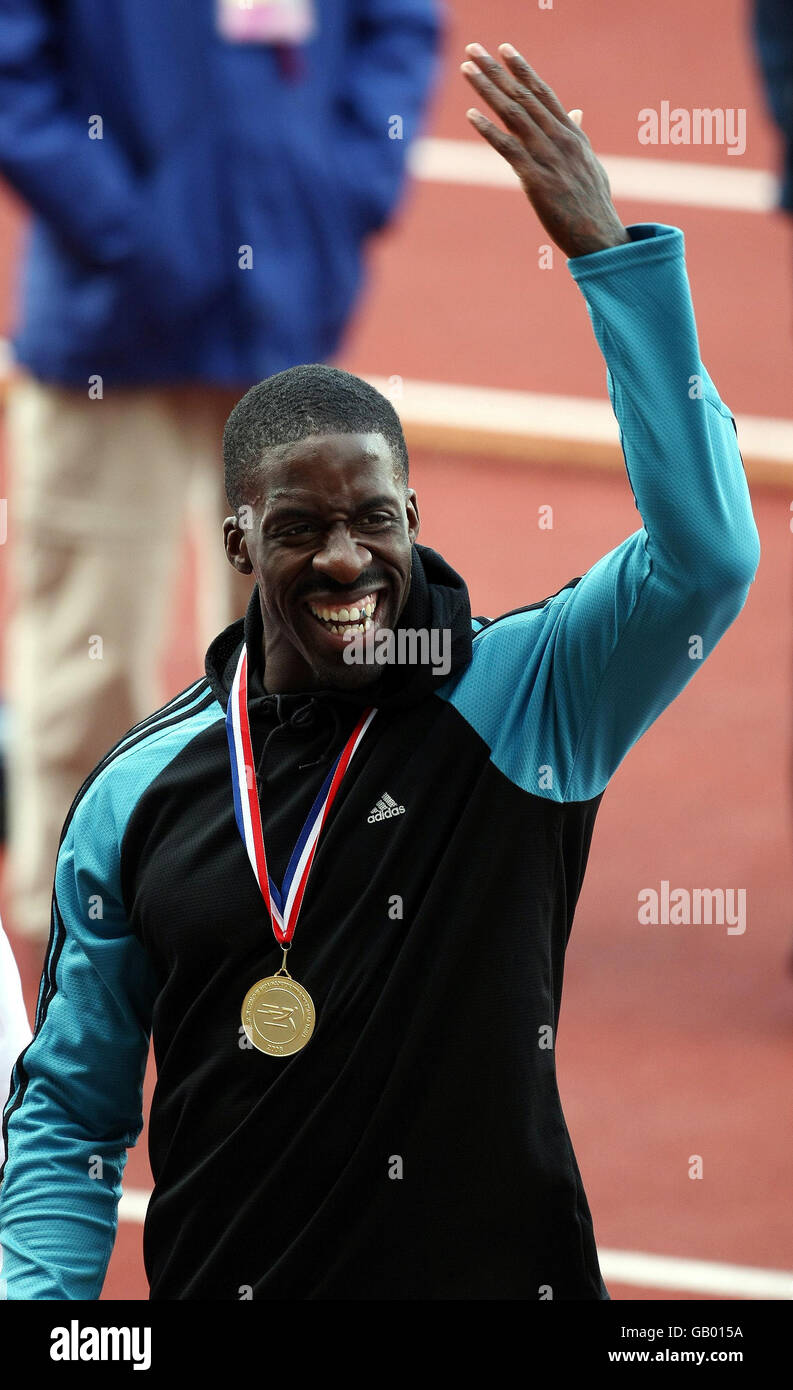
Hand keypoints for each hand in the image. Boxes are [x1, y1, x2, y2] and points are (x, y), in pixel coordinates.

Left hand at [461, 42, 628, 257]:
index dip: (522, 70)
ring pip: (514, 115)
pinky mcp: (537, 180)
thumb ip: (579, 136)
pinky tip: (470, 115)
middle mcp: (561, 139)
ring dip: (487, 90)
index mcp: (572, 135)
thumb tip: (576, 114)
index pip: (544, 93)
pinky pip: (509, 149)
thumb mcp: (591, 164)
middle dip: (497, 71)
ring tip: (466, 69)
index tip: (504, 49)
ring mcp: (549, 158)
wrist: (600, 238)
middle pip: (524, 96)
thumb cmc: (593, 206)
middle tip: (475, 48)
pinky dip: (489, 130)